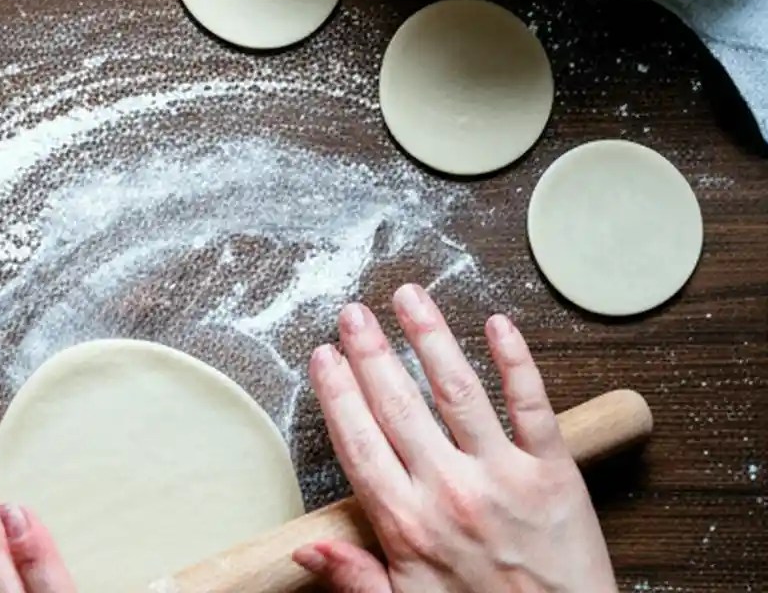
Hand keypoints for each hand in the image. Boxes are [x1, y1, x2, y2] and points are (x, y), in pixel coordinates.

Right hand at [295, 284, 616, 592]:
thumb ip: (355, 578)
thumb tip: (307, 549)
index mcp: (408, 526)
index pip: (360, 443)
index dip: (337, 395)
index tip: (323, 358)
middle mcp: (450, 492)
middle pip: (399, 406)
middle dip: (371, 352)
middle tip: (353, 313)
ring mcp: (503, 477)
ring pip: (458, 392)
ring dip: (429, 338)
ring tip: (409, 297)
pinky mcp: (554, 474)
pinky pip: (532, 407)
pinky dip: (516, 362)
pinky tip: (498, 324)